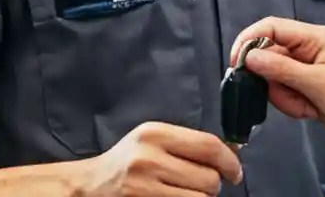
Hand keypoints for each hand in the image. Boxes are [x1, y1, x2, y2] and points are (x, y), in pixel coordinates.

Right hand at [75, 122, 241, 195]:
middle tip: (201, 185)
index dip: (230, 162)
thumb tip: (233, 152)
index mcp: (155, 133)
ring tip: (185, 193)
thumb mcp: (153, 141)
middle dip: (213, 186)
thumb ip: (189, 144)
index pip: (209, 146)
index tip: (235, 172)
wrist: (88, 186)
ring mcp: (144, 186)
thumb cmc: (126, 163)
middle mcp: (149, 158)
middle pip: (209, 179)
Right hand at [229, 17, 324, 146]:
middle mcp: (308, 45)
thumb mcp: (314, 83)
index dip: (249, 41)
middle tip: (292, 98)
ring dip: (284, 96)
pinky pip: (283, 88)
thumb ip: (279, 68)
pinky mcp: (305, 80)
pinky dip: (291, 102)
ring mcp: (306, 63)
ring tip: (306, 107)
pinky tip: (308, 110)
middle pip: (269, 55)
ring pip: (274, 75)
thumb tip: (248, 57)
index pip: (271, 27)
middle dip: (274, 82)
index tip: (236, 63)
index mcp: (314, 36)